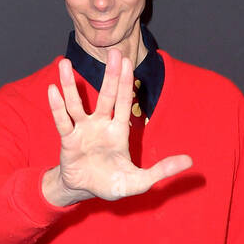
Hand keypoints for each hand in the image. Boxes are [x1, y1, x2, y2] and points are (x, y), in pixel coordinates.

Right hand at [44, 47, 192, 203]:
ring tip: (64, 63)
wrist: (84, 191)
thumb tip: (190, 161)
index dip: (126, 83)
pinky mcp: (68, 140)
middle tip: (113, 52)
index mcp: (118, 132)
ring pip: (77, 103)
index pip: (124, 103)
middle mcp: (100, 125)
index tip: (127, 61)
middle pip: (106, 96)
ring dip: (71, 85)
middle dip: (110, 76)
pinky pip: (62, 121)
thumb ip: (162, 170)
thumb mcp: (140, 181)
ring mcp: (83, 130)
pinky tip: (52, 90)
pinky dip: (57, 107)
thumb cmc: (111, 183)